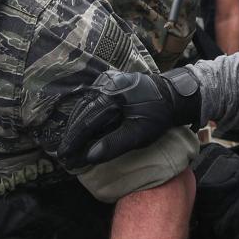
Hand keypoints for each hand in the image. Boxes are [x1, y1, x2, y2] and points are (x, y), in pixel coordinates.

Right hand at [61, 66, 202, 167]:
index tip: (65, 156)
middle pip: (82, 112)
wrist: (175, 95)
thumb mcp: (140, 133)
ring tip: (70, 144)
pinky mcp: (110, 84)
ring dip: (77, 126)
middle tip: (63, 153)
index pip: (86, 121)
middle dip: (72, 134)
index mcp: (112, 94)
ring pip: (85, 106)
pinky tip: (82, 129)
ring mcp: (107, 81)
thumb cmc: (159, 116)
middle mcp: (106, 84)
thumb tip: (89, 156)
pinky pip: (92, 102)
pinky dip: (85, 117)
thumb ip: (114, 144)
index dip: (74, 141)